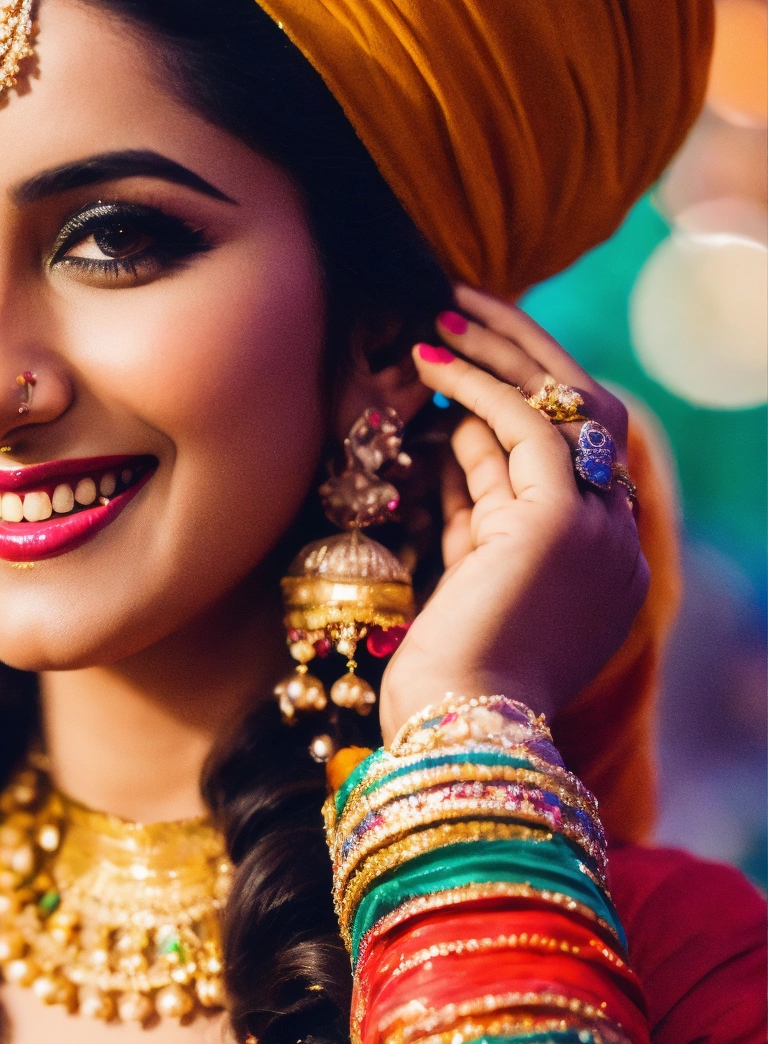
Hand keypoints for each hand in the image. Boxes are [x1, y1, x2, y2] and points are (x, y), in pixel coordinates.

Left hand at [378, 286, 647, 742]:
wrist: (456, 732)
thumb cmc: (447, 683)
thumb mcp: (470, 580)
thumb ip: (477, 513)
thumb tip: (457, 437)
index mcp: (605, 570)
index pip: (574, 460)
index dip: (518, 409)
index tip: (463, 376)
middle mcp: (616, 546)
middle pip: (591, 416)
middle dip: (527, 357)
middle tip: (462, 311)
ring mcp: (596, 532)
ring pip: (563, 405)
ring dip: (497, 353)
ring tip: (432, 321)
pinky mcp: (556, 522)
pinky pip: (524, 424)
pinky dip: (476, 385)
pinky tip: (427, 362)